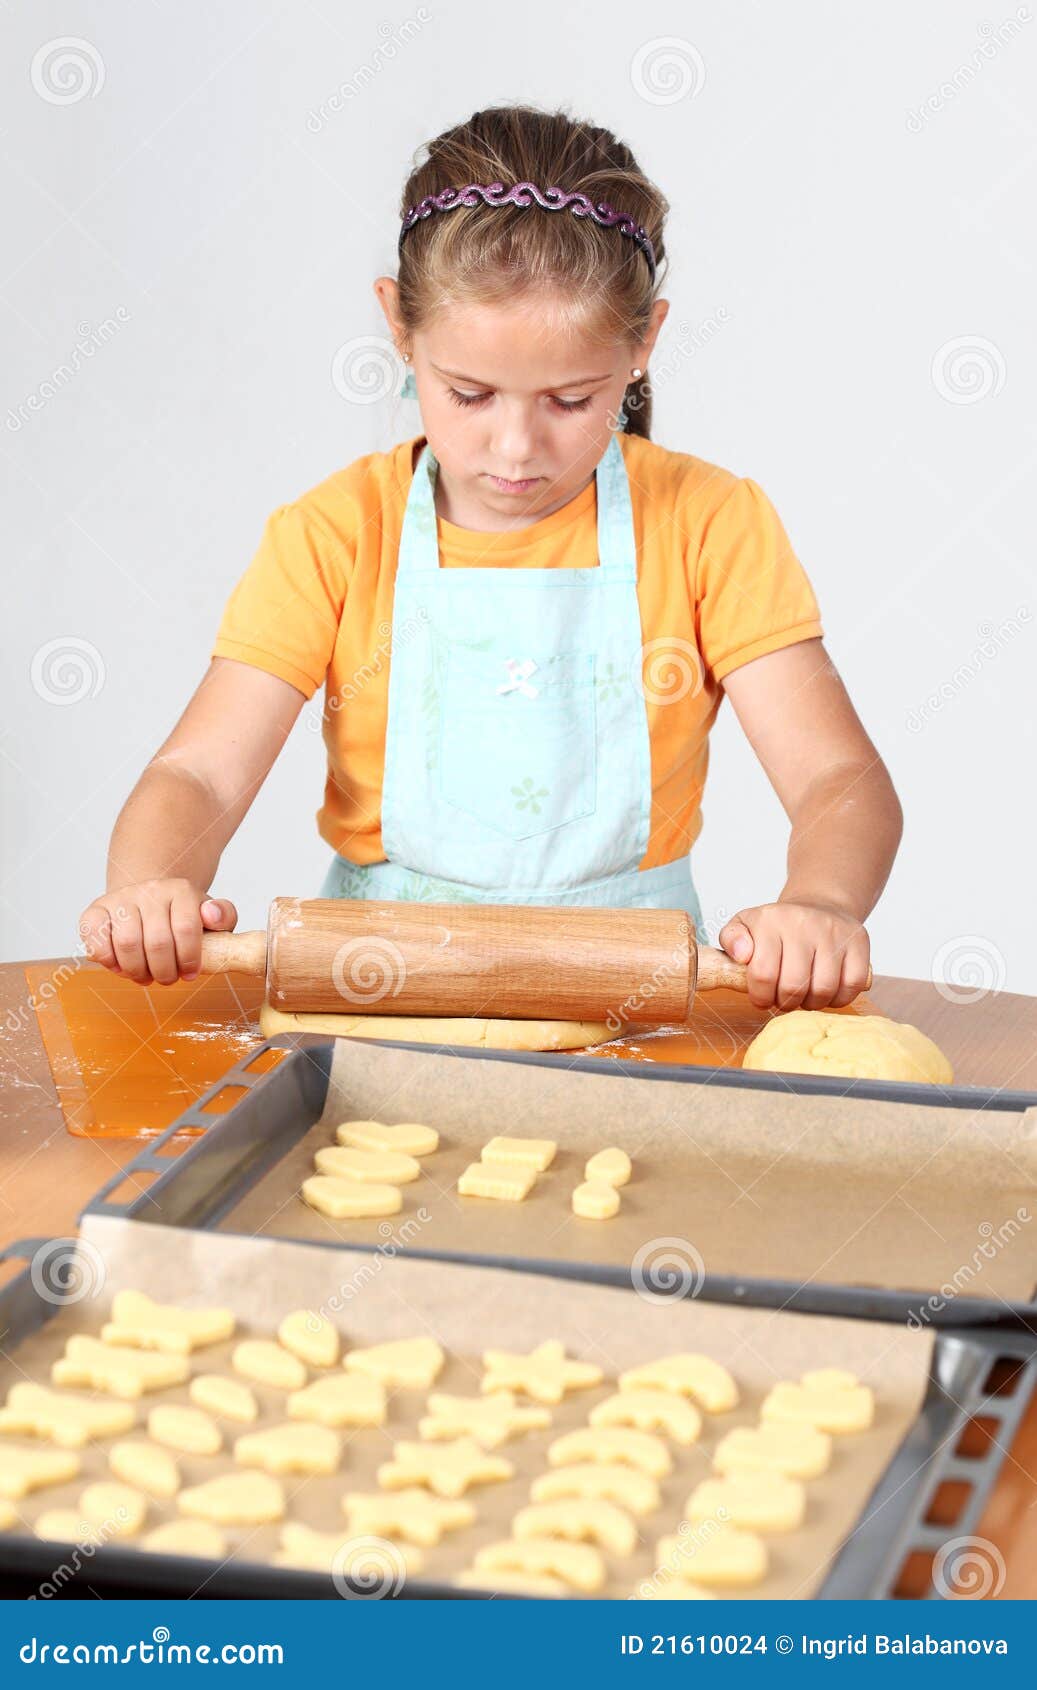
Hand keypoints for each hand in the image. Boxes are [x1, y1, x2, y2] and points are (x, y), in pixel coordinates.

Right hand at [78, 879, 237, 985]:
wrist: (148, 900)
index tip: (191, 973)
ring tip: (145, 975)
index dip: (189, 959)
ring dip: (137, 971)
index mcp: (181, 890)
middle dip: (164, 972)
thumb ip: (223, 915)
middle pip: (157, 942)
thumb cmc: (181, 916)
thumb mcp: (210, 915)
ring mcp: (120, 899)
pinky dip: (109, 962)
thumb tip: (211, 915)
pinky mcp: (95, 911)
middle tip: (167, 979)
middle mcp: (149, 890)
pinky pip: (96, 941)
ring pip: (127, 944)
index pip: (186, 929)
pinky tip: (122, 966)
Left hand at [718, 900, 870, 1011]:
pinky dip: (838, 998)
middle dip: (785, 1003)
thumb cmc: (778, 925)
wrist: (819, 906)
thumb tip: (742, 955)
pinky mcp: (859, 943)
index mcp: (770, 920)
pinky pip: (852, 986)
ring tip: (804, 994)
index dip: (760, 996)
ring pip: (823, 990)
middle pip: (793, 986)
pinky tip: (827, 991)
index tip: (762, 998)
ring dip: (811, 1003)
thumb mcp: (745, 924)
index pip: (762, 974)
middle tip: (783, 998)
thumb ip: (732, 939)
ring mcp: (834, 932)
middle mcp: (803, 923)